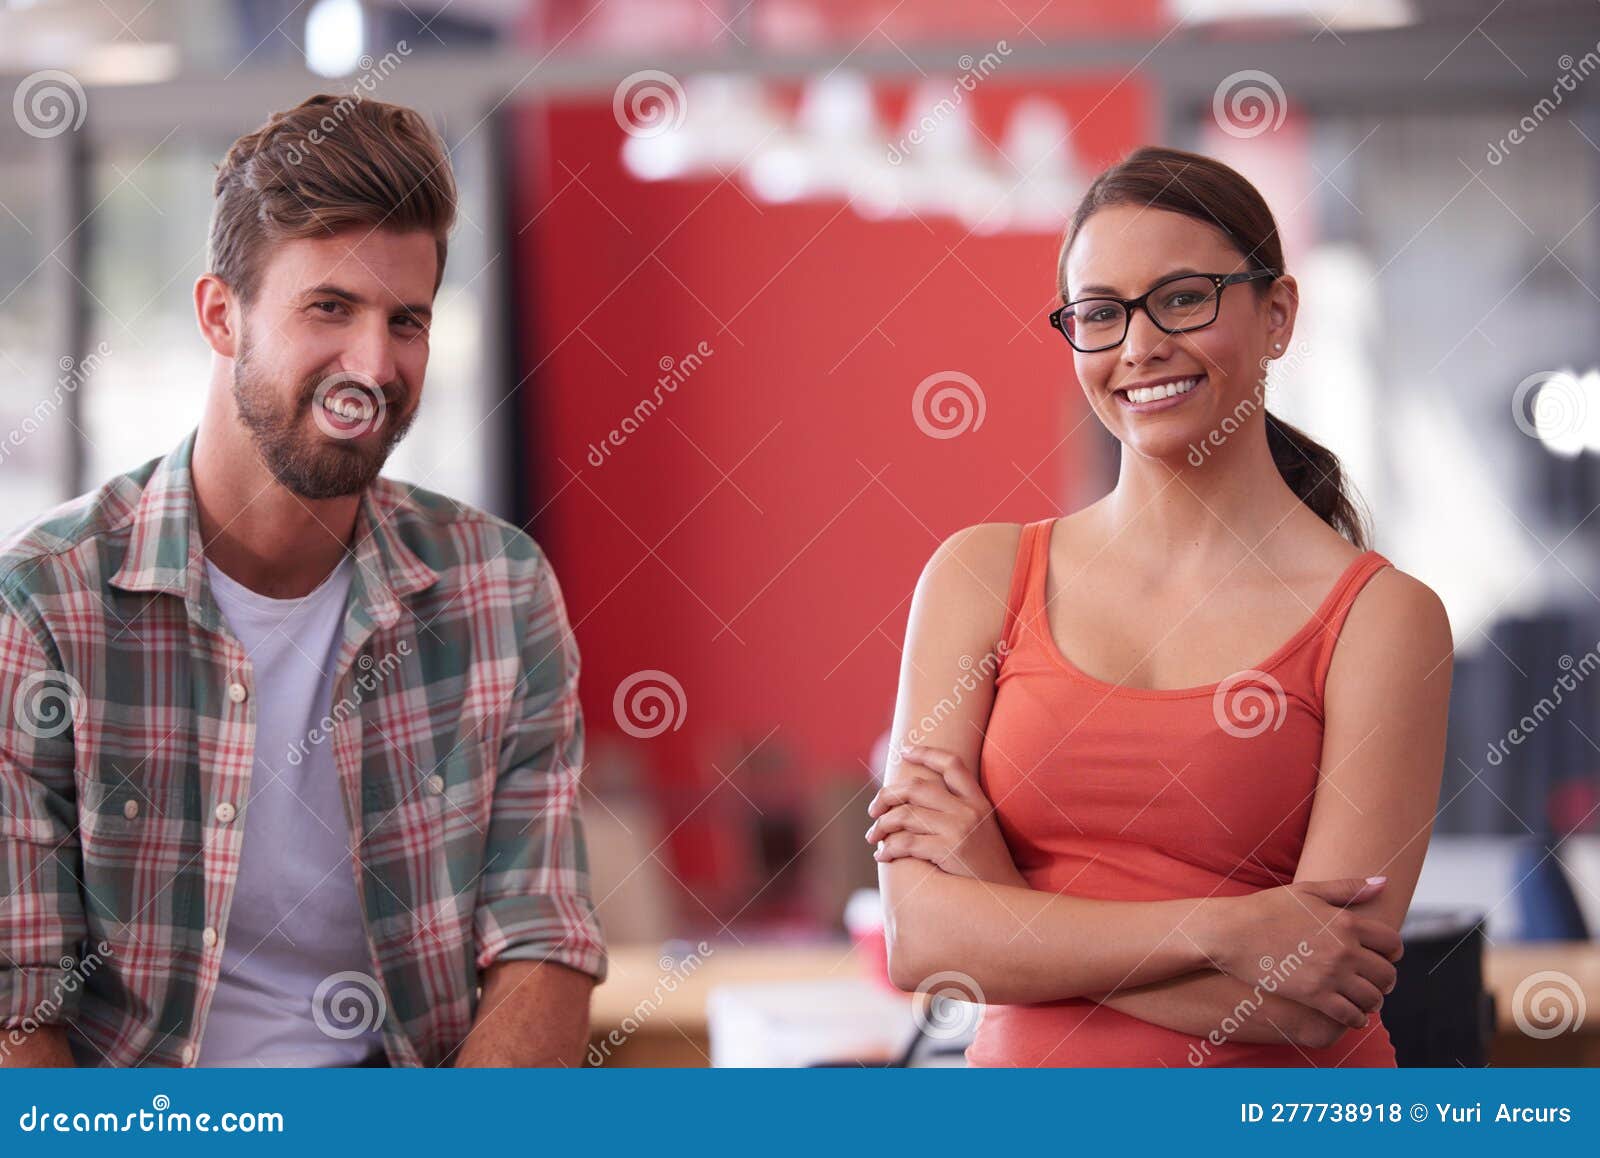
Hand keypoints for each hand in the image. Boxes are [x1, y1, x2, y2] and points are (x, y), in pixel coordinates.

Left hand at [866, 744, 1025, 887]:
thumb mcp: (980, 831)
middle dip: (887, 795)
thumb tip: (912, 803)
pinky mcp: (949, 850)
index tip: (904, 751)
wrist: (1004, 899)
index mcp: (978, 801)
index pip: (952, 764)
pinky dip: (888, 848)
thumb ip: (956, 812)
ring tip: (872, 837)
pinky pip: (906, 842)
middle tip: (873, 810)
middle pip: (917, 787)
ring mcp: (959, 829)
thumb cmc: (984, 868)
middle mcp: (969, 810)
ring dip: (881, 825)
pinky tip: (882, 856)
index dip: (926, 753)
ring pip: (905, 814)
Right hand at [1202, 877, 1402, 1029]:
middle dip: (1385, 980)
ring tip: (1363, 999)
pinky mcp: (1315, 996)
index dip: (1393, 952)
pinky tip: (1349, 1014)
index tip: (1385, 956)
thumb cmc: (1265, 908)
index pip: (1392, 943)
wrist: (1231, 932)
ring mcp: (1330, 975)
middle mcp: (1344, 949)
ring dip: (1372, 1001)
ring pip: (1372, 998)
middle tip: (1376, 982)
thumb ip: (1347, 888)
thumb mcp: (1307, 891)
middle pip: (1387, 974)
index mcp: (1346, 922)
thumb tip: (1384, 883)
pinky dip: (1356, 1018)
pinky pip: (1351, 1016)